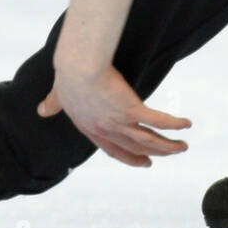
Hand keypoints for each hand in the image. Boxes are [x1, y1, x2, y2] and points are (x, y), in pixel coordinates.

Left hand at [38, 63, 190, 166]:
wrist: (77, 66)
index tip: (143, 161)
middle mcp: (106, 129)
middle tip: (166, 155)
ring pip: (149, 140)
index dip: (128, 157)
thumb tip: (41, 110)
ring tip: (183, 147)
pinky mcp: (133, 109)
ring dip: (167, 147)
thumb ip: (52, 104)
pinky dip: (174, 125)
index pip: (112, 148)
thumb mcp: (58, 94)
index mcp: (89, 127)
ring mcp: (120, 122)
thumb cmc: (67, 75)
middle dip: (153, 154)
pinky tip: (186, 124)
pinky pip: (158, 121)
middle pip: (135, 147)